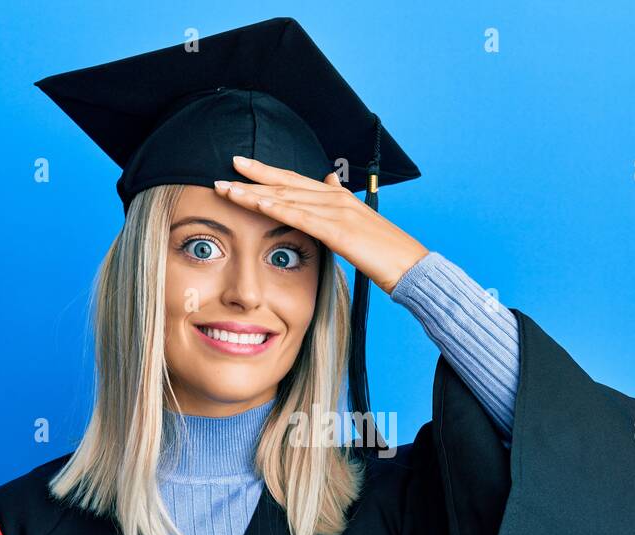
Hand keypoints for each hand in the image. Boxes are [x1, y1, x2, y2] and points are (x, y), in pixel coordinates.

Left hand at [214, 155, 428, 294]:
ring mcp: (337, 212)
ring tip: (228, 189)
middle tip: (223, 172)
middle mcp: (336, 197)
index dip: (268, 173)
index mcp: (338, 196)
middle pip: (286, 182)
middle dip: (253, 176)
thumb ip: (340, 201)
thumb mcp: (360, 222)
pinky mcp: (339, 230)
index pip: (296, 180)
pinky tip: (257, 202)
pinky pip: (302, 216)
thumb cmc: (385, 251)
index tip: (242, 167)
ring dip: (255, 192)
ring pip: (288, 197)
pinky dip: (278, 207)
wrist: (411, 266)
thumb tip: (331, 178)